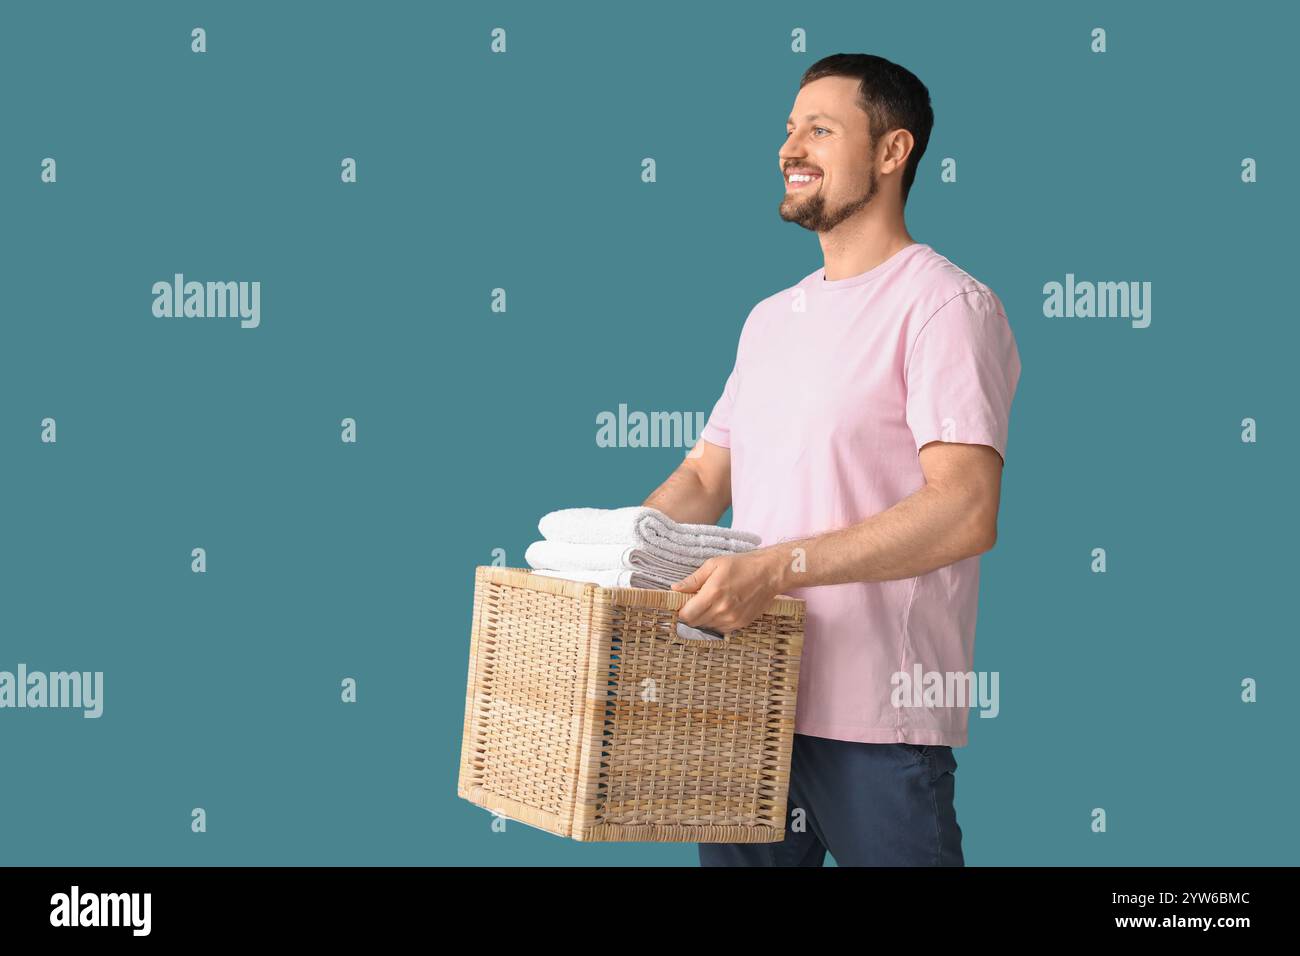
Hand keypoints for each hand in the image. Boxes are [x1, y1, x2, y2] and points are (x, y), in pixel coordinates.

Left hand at [671, 548, 787, 633]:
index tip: (683, 602)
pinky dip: (716, 621)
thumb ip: (693, 579)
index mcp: (713, 593)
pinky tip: (722, 608)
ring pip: (707, 627)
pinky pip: (720, 629)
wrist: (769, 573)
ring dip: (704, 618)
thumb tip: (675, 588)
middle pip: (695, 622)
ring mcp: (732, 619)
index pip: (686, 614)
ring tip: (711, 602)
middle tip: (696, 601)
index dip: (681, 610)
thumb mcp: (714, 564)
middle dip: (691, 613)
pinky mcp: (741, 624)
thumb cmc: (742, 565)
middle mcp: (722, 610)